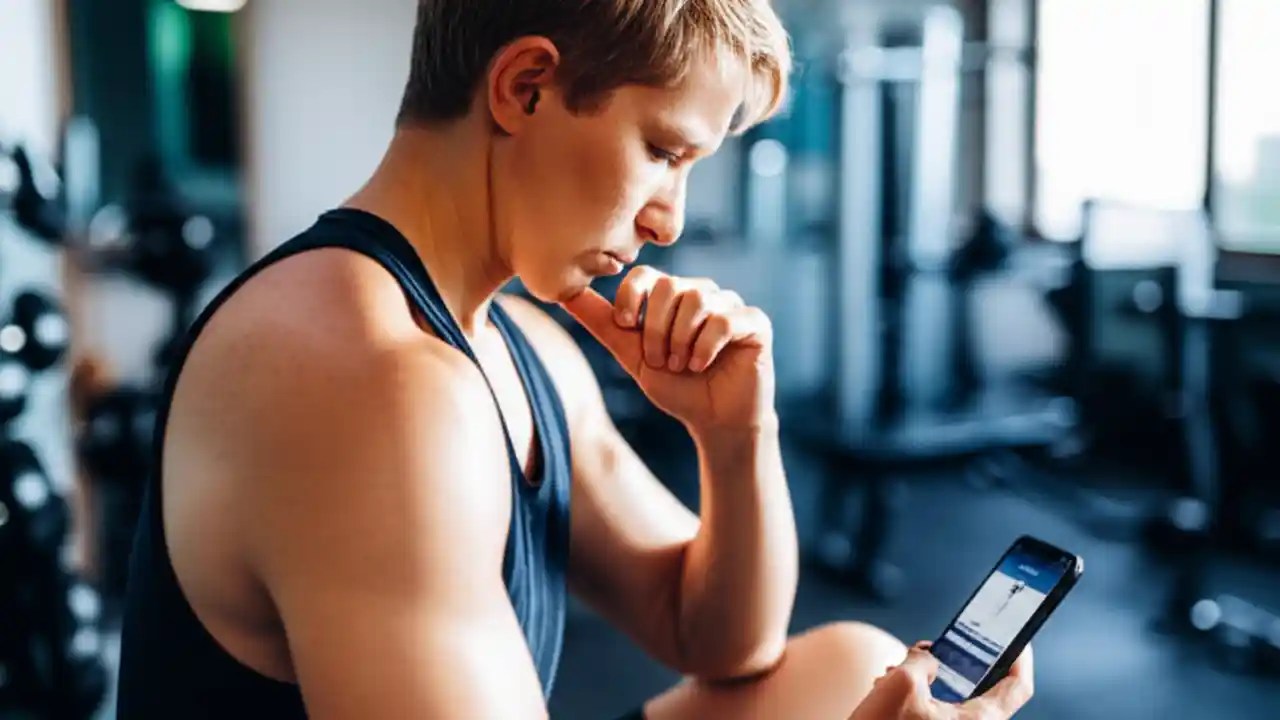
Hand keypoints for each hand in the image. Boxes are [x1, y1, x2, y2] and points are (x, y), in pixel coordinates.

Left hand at [560, 267, 775, 431]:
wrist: (714, 421)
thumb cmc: (677, 388)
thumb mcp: (632, 356)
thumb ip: (604, 324)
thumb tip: (564, 294)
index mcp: (674, 296)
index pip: (647, 274)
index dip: (631, 297)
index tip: (627, 326)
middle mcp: (703, 293)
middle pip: (670, 286)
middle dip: (656, 329)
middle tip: (661, 361)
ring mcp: (731, 305)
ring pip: (698, 300)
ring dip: (681, 340)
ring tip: (682, 365)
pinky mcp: (755, 323)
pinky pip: (724, 319)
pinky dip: (705, 346)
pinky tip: (701, 366)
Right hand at [849, 643, 1034, 719]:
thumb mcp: (903, 683)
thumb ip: (923, 660)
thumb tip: (928, 658)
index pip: (1018, 687)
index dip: (1019, 658)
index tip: (1014, 638)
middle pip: (979, 686)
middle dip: (953, 662)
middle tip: (933, 650)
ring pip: (951, 696)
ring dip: (926, 677)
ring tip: (895, 673)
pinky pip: (934, 710)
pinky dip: (916, 694)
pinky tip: (887, 689)